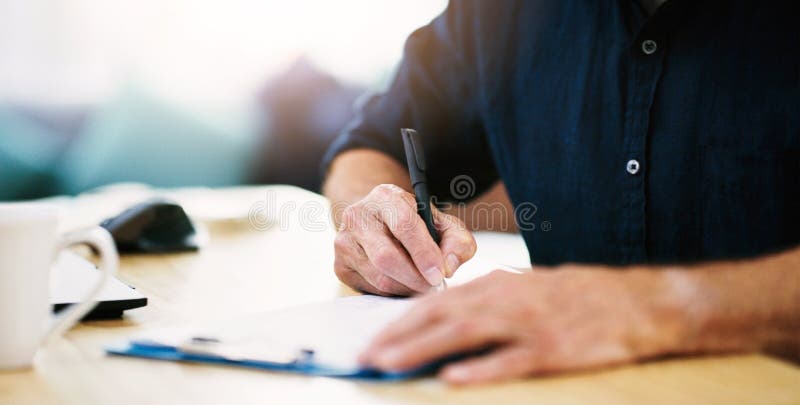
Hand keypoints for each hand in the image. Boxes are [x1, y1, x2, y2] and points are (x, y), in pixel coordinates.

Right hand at [334, 184, 476, 295]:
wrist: (379, 224)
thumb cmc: (417, 225)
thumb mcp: (443, 224)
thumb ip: (457, 241)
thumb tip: (448, 266)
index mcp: (385, 196)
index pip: (404, 225)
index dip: (424, 253)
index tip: (440, 274)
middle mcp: (358, 215)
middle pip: (386, 256)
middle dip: (416, 277)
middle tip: (434, 286)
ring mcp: (344, 241)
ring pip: (379, 277)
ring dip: (407, 288)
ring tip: (422, 284)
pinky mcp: (340, 266)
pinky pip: (371, 289)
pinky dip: (393, 293)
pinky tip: (404, 284)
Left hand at [360, 266, 684, 383]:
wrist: (637, 302)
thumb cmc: (578, 297)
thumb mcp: (528, 291)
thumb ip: (488, 304)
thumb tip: (445, 322)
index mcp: (498, 286)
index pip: (437, 302)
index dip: (401, 321)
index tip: (372, 339)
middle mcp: (507, 299)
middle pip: (441, 315)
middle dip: (398, 336)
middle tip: (365, 355)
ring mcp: (529, 323)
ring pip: (465, 333)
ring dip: (422, 348)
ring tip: (390, 362)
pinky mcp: (553, 349)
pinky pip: (511, 360)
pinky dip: (480, 368)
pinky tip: (453, 378)